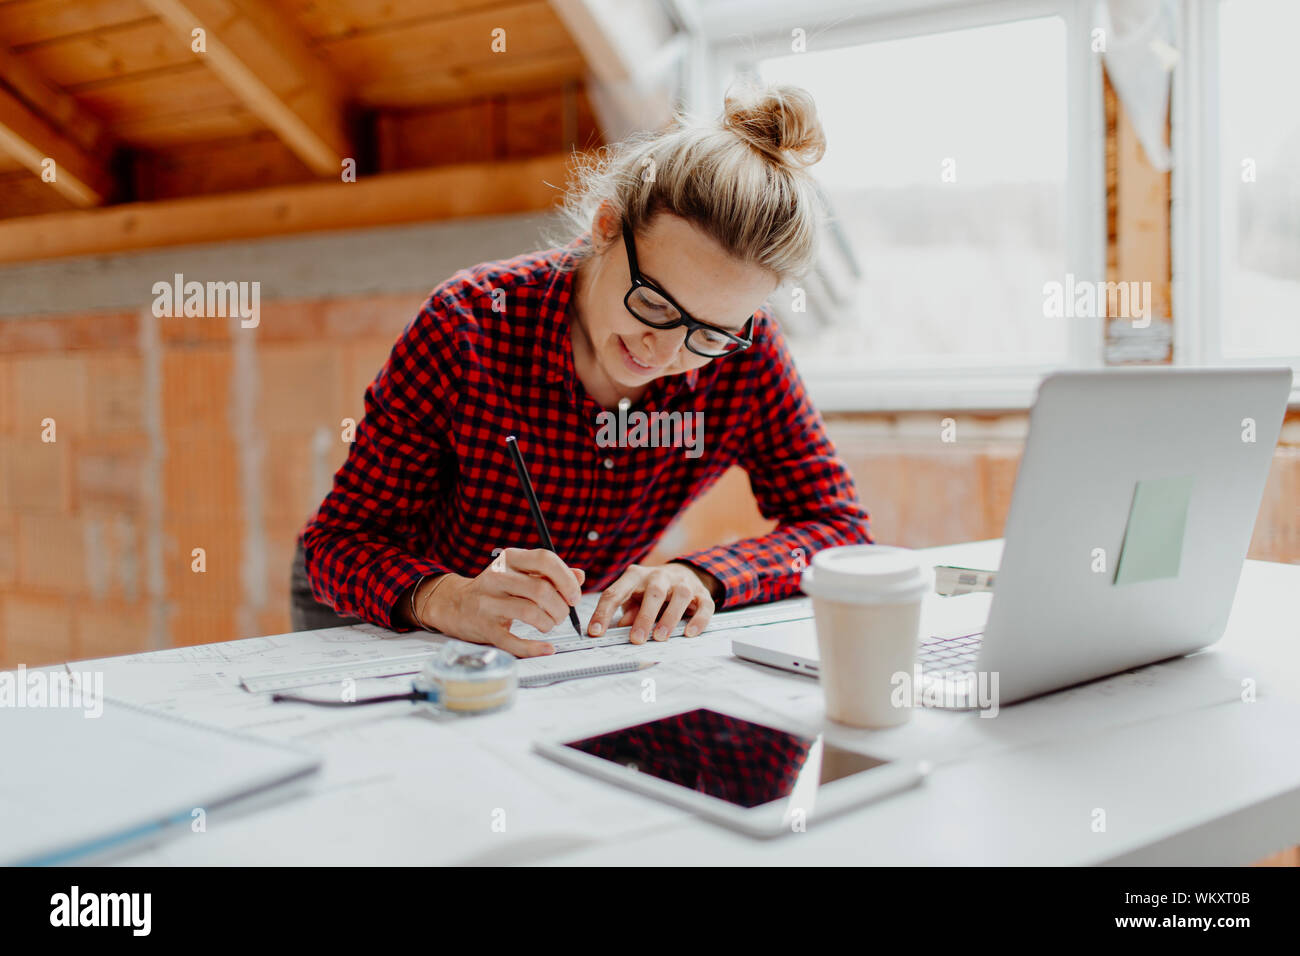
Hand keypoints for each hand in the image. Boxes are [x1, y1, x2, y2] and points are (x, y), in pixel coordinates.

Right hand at [415, 548, 584, 657]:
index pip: (545, 559)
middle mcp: (497, 577)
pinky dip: (534, 648)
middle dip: (560, 607)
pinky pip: (513, 640)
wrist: (454, 604)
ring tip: (549, 625)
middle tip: (561, 615)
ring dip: (549, 623)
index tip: (574, 596)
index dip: (566, 579)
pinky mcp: (484, 627)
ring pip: (530, 612)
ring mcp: (488, 602)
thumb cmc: (495, 588)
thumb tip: (579, 576)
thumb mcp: (520, 572)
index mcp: (510, 558)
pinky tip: (546, 648)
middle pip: (541, 589)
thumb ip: (550, 573)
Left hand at [587, 562, 716, 643]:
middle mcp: (659, 575)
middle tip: (637, 639)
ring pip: (680, 596)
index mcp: (635, 576)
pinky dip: (698, 620)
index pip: (615, 592)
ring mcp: (683, 583)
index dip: (604, 613)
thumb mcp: (634, 597)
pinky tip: (689, 633)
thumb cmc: (651, 591)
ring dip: (670, 617)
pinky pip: (704, 605)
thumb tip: (620, 629)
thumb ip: (627, 611)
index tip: (595, 632)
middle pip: (653, 592)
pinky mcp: (702, 593)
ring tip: (660, 637)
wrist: (683, 573)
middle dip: (644, 616)